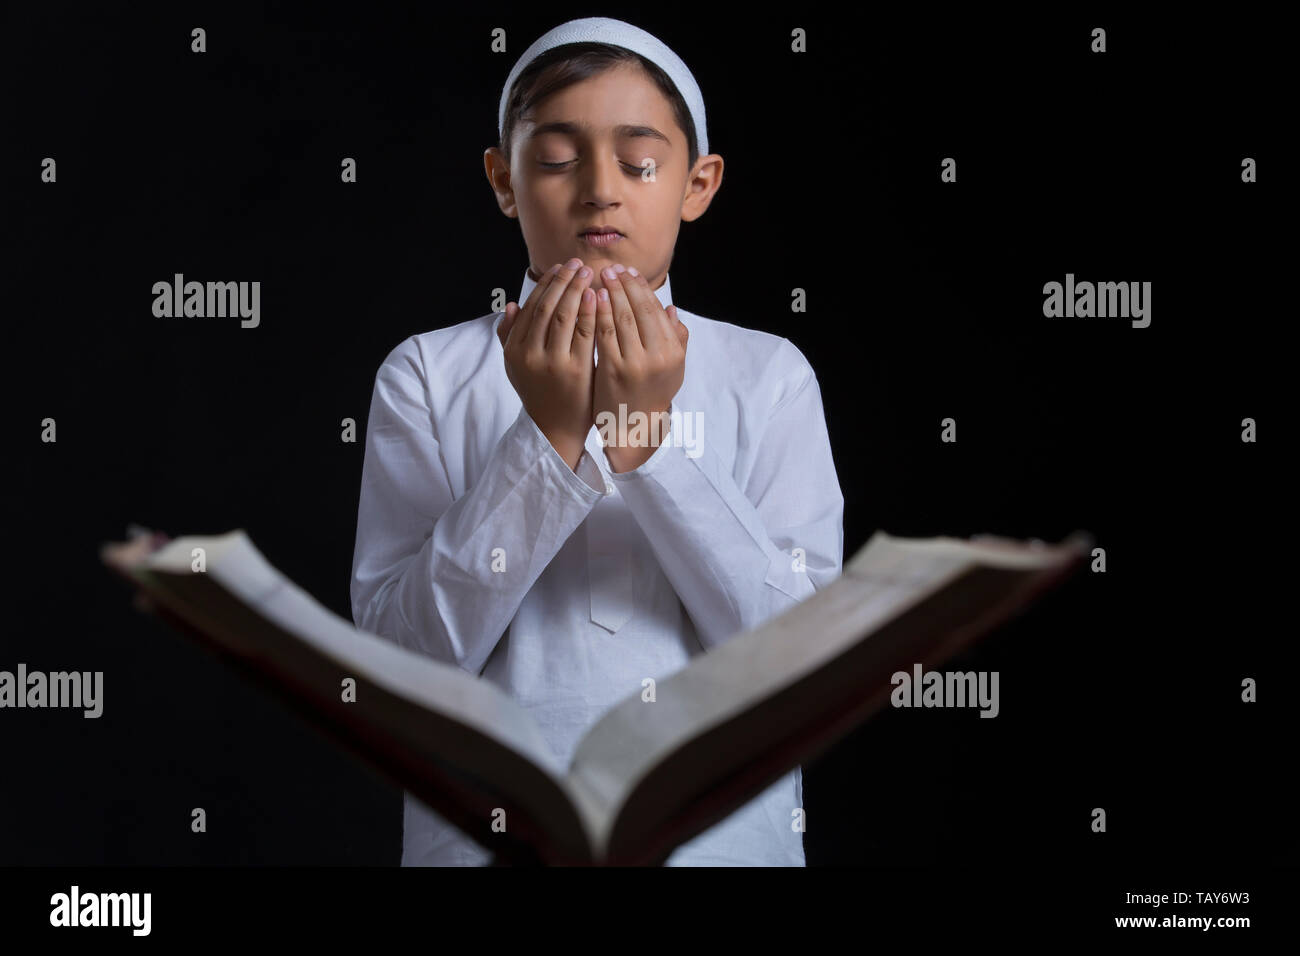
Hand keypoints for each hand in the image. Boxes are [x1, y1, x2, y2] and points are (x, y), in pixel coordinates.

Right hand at [498, 259, 596, 470]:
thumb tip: (511, 305)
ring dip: (577, 290)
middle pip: (548, 307)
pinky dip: (590, 311)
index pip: (531, 307)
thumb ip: (509, 337)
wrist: (555, 429)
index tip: (560, 267)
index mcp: (514, 350)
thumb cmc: (539, 393)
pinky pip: (584, 333)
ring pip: (565, 316)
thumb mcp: (516, 367)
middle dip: (564, 281)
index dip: (546, 284)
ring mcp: (553, 362)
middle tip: (578, 264)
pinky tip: (598, 296)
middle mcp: (530, 354)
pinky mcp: (576, 370)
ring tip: (590, 274)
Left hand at [592, 265, 688, 472]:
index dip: (641, 288)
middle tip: (611, 268)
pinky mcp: (612, 370)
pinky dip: (598, 312)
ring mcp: (634, 363)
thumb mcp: (672, 368)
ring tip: (600, 277)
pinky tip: (592, 299)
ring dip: (610, 292)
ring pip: (620, 318)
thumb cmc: (651, 392)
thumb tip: (671, 309)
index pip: (655, 309)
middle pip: (638, 309)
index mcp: (673, 351)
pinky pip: (603, 334)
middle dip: (624, 284)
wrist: (633, 426)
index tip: (630, 272)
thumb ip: (675, 338)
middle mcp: (657, 356)